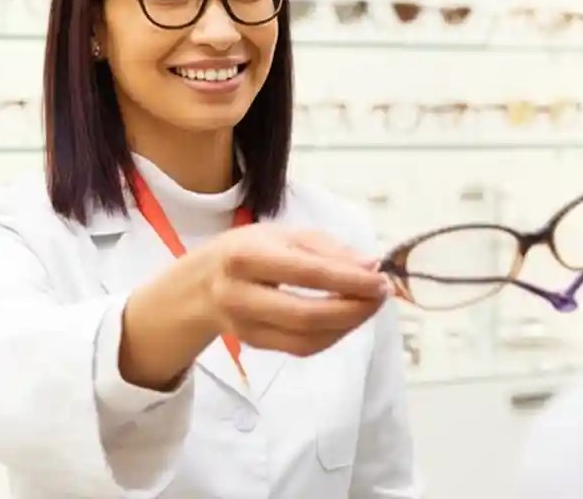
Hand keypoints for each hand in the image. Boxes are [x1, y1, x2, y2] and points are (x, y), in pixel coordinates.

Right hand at [197, 224, 393, 356]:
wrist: (202, 283)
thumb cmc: (249, 250)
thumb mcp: (283, 234)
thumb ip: (328, 248)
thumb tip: (370, 265)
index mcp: (247, 257)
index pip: (306, 273)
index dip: (349, 279)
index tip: (380, 279)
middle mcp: (241, 295)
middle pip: (306, 314)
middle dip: (352, 309)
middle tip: (380, 296)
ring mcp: (245, 326)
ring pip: (306, 338)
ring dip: (347, 326)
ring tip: (369, 306)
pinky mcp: (255, 344)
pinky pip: (301, 348)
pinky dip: (332, 336)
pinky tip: (347, 319)